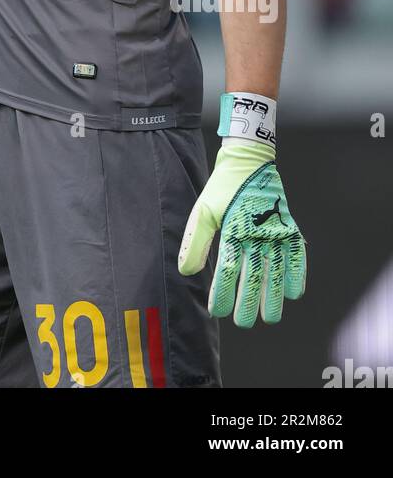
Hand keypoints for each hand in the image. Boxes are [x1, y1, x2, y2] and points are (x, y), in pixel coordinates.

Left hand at [178, 141, 306, 326]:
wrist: (248, 159)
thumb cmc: (222, 188)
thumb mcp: (203, 210)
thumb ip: (195, 241)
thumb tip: (186, 272)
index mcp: (230, 228)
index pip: (226, 268)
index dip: (222, 292)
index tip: (218, 311)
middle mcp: (254, 231)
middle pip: (253, 275)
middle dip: (248, 303)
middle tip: (243, 323)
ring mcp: (273, 229)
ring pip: (275, 270)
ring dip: (273, 297)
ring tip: (270, 317)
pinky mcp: (288, 224)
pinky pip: (296, 254)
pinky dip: (297, 274)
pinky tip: (294, 293)